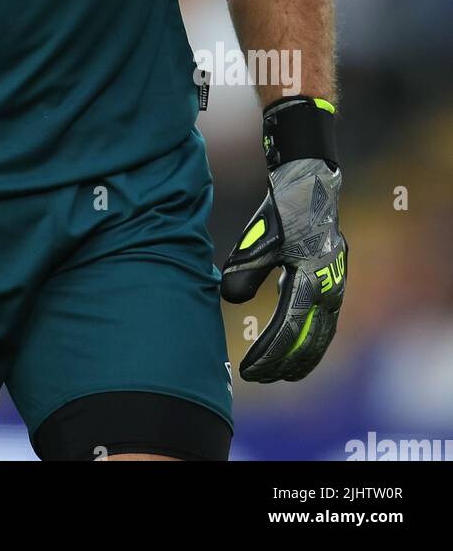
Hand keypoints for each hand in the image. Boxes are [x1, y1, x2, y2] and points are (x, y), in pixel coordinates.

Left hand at [221, 157, 346, 381]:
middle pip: (308, 342)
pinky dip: (313, 343)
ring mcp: (336, 288)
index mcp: (311, 281)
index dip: (267, 355)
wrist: (313, 186)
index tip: (247, 370)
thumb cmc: (285, 211)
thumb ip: (245, 269)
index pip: (288, 331)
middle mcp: (330, 290)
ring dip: (301, 359)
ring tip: (279, 376)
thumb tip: (229, 301)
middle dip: (283, 364)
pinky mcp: (333, 283)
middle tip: (258, 378)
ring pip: (322, 337)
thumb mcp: (261, 238)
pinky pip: (326, 324)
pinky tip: (298, 350)